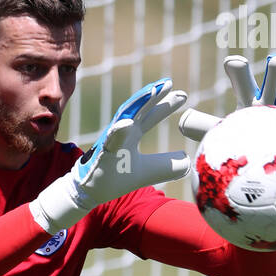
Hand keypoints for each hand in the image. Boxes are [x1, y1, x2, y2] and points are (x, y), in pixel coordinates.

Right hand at [30, 79, 190, 234]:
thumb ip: (166, 165)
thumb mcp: (147, 172)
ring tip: (153, 92)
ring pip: (123, 117)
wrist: (88, 191)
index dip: (165, 105)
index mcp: (131, 133)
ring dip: (137, 104)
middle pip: (138, 109)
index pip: (150, 115)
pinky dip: (118, 131)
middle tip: (169, 83)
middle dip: (152, 95)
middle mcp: (120, 131)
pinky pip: (109, 140)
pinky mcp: (101, 153)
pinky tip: (127, 124)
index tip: (183, 96)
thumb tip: (187, 161)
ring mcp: (109, 140)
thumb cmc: (115, 178)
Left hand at [178, 53, 275, 140]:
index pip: (243, 81)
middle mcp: (272, 98)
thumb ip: (201, 124)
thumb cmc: (240, 137)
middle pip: (275, 78)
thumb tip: (181, 121)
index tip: (232, 62)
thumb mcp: (219, 132)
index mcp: (251, 98)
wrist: (263, 147)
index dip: (238, 72)